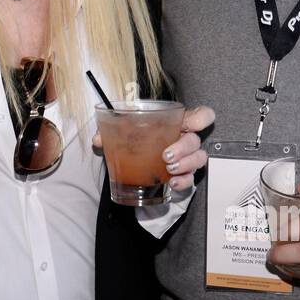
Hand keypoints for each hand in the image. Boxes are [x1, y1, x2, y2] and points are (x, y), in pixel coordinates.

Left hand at [93, 104, 214, 193]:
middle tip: (166, 155)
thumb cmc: (136, 140)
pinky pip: (190, 179)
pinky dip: (183, 182)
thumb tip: (98, 139)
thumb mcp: (122, 132)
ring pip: (198, 159)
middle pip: (196, 140)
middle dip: (184, 147)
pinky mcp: (182, 175)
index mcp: (174, 123)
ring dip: (185, 164)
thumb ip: (110, 132)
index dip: (202, 118)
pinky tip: (172, 183)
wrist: (135, 162)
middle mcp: (183, 139)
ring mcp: (185, 159)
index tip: (195, 124)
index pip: (199, 115)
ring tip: (168, 168)